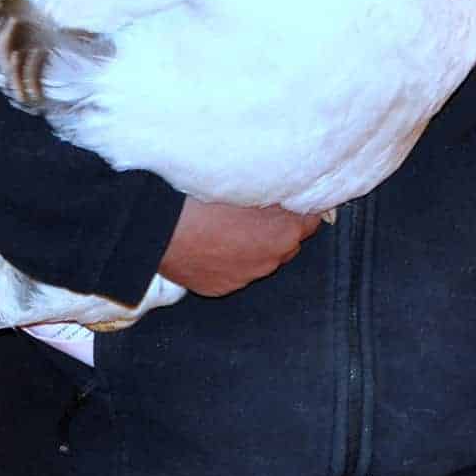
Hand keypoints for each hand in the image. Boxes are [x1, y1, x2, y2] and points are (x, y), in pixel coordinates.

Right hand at [158, 197, 321, 296]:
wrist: (164, 229)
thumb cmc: (205, 200)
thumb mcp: (249, 187)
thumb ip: (275, 197)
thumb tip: (285, 197)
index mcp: (283, 234)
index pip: (311, 222)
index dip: (301, 210)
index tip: (292, 201)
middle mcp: (269, 262)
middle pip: (288, 244)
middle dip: (280, 229)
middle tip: (262, 211)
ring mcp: (245, 278)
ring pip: (261, 260)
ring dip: (255, 246)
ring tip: (232, 226)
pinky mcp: (221, 288)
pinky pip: (236, 272)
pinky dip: (231, 260)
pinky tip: (215, 243)